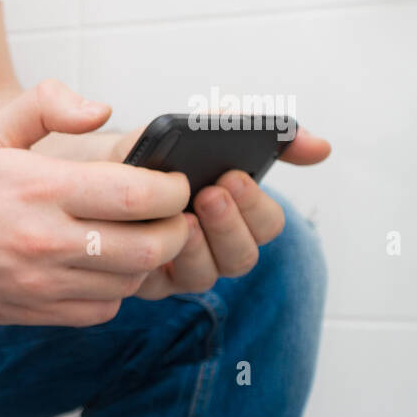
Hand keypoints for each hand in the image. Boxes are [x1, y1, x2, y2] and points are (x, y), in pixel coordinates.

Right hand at [0, 80, 190, 325]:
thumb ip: (48, 106)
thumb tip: (102, 112)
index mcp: (42, 188)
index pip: (139, 195)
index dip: (173, 191)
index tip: (173, 184)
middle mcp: (45, 239)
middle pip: (149, 247)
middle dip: (175, 230)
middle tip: (171, 217)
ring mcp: (40, 282)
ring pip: (130, 282)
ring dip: (145, 262)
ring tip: (137, 240)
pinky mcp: (33, 311)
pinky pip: (101, 310)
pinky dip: (113, 291)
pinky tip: (101, 269)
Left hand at [105, 126, 330, 297]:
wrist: (95, 171)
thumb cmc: (158, 155)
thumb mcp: (203, 130)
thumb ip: (260, 131)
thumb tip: (321, 148)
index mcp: (238, 215)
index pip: (268, 224)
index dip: (256, 205)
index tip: (234, 176)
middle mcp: (215, 249)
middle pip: (242, 256)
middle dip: (230, 225)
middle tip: (210, 193)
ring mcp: (181, 269)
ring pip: (205, 275)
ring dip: (197, 246)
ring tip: (181, 216)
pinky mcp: (145, 282)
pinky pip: (158, 286)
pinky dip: (156, 263)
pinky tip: (147, 236)